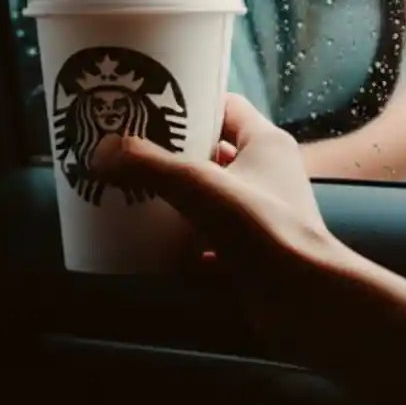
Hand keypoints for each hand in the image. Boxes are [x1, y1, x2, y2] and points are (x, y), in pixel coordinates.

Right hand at [94, 93, 332, 264]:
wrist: (304, 299)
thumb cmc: (262, 228)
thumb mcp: (198, 185)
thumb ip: (148, 165)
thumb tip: (101, 152)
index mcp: (266, 144)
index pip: (227, 107)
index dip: (191, 105)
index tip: (152, 111)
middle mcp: (269, 176)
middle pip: (214, 155)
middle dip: (175, 159)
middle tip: (132, 157)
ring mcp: (264, 217)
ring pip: (213, 201)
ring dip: (179, 204)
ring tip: (137, 200)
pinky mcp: (256, 255)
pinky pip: (214, 244)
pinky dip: (188, 247)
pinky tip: (160, 252)